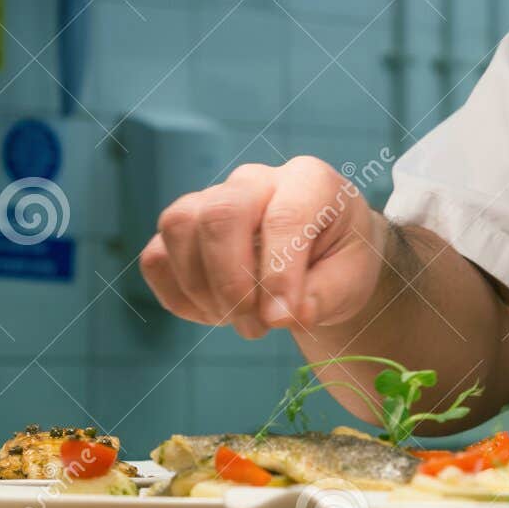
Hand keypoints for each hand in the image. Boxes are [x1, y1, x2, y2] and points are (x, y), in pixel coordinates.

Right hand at [139, 157, 386, 338]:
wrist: (323, 259)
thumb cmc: (341, 262)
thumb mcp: (351, 280)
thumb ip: (321, 296)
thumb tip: (279, 316)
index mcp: (309, 181)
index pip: (284, 217)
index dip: (278, 273)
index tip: (281, 320)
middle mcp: (256, 180)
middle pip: (220, 213)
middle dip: (231, 281)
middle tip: (257, 327)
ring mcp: (212, 197)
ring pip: (179, 227)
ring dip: (203, 289)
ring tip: (242, 321)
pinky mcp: (183, 228)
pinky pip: (157, 256)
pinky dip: (179, 296)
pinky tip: (216, 313)